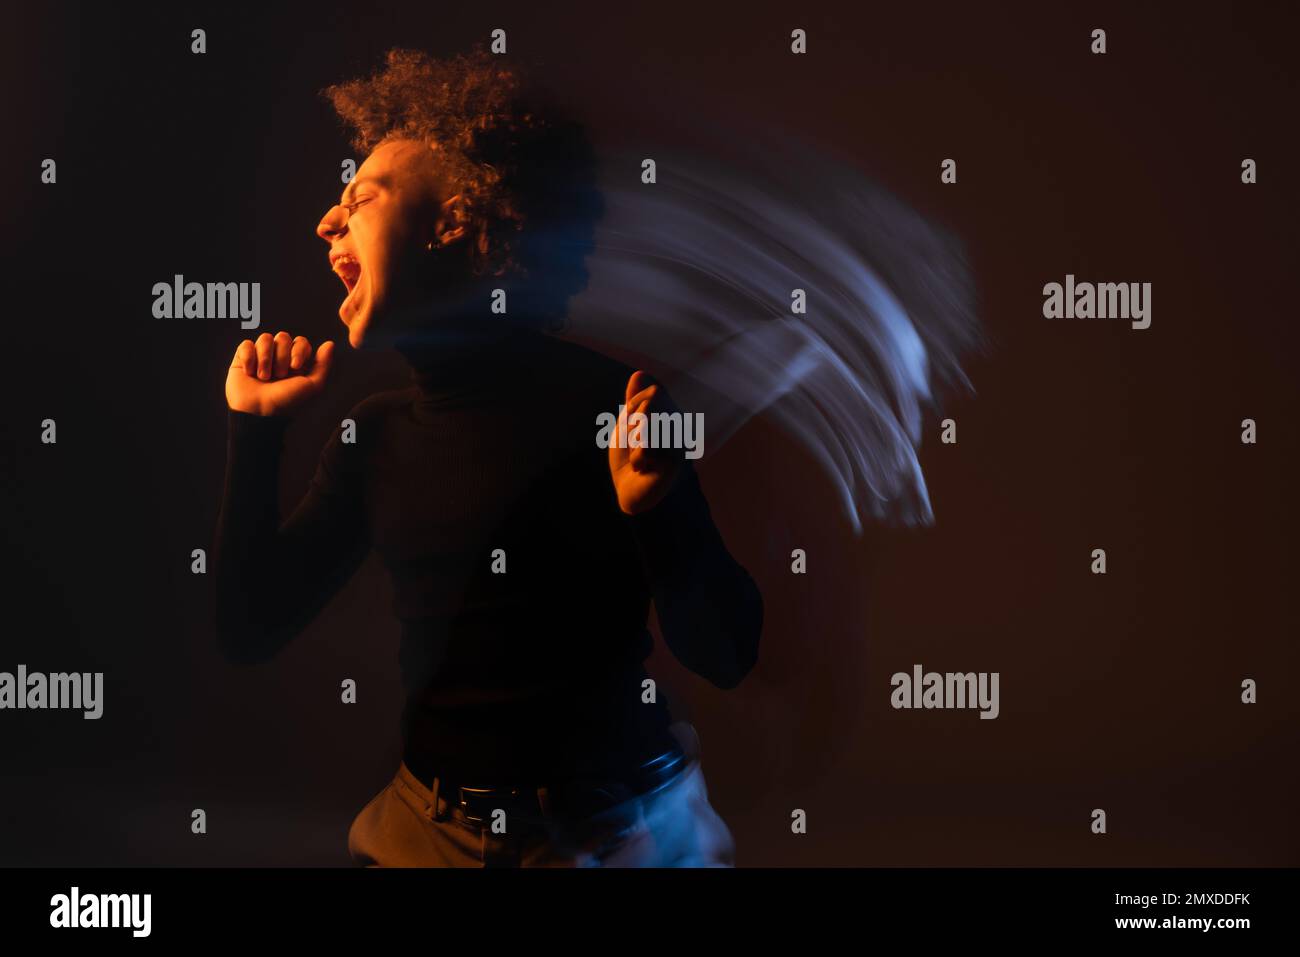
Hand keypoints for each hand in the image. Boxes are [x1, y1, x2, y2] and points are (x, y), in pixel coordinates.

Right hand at [225, 332, 334, 416]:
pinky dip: (249, 357)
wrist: (259, 413)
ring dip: (265, 358)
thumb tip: (330, 343)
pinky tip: (250, 372)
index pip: (301, 341)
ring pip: (265, 338)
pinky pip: (246, 344)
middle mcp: (279, 358)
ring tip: (263, 377)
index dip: (299, 350)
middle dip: (281, 356)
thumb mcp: (312, 386)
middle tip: (278, 376)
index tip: (295, 367)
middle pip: (283, 337)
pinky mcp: (243, 359)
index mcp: (296, 363)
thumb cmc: (287, 402)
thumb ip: (323, 365)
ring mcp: (261, 357)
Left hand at [609, 370, 683, 514]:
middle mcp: (680, 425)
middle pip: (650, 404)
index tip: (633, 428)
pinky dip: (638, 457)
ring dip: (634, 443)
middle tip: (636, 446)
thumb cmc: (627, 458)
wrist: (631, 492)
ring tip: (640, 458)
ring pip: (648, 422)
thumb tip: (640, 373)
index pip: (651, 392)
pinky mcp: (677, 459)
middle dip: (632, 426)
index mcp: (670, 413)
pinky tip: (644, 468)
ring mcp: (680, 441)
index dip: (633, 409)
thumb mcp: (627, 424)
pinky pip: (648, 445)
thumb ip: (634, 400)